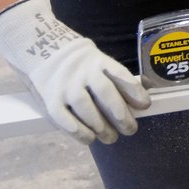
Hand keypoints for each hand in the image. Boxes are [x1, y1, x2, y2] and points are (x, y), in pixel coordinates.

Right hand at [0, 0, 150, 144]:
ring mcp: (65, 86)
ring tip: (111, 137)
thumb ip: (118, 78)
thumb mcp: (100, 62)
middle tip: (131, 129)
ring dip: (102, 127)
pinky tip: (90, 138)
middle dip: (121, 114)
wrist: (43, 51)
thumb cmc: (81, 65)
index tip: (145, 105)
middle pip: (105, 94)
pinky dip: (79, 132)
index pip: (120, 75)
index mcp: (99, 61)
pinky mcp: (51, 101)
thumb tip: (144, 96)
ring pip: (86, 109)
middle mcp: (82, 72)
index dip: (134, 91)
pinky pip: (66, 120)